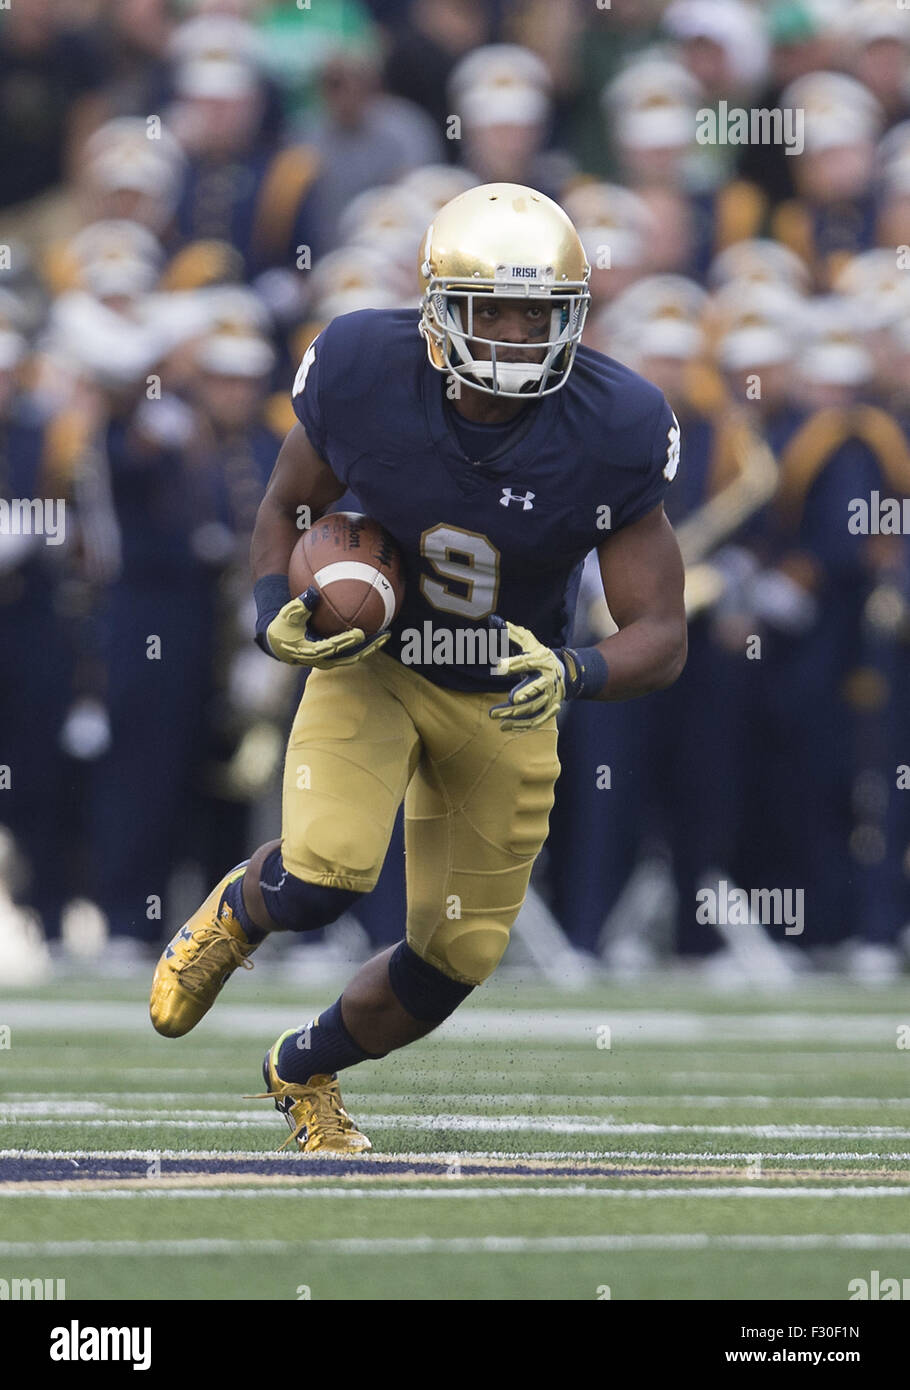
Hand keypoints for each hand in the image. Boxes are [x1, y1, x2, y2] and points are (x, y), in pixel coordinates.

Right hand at [265, 586, 390, 667]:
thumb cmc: (283, 629)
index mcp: (310, 651)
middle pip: (350, 657)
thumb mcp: (287, 615)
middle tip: (383, 636)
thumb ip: (300, 605)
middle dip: (368, 648)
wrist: (279, 646)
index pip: (331, 647)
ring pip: (354, 657)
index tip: (360, 633)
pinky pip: (353, 653)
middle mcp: (323, 660)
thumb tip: (313, 591)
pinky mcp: (334, 658)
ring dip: (371, 647)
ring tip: (386, 636)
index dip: (346, 641)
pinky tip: (378, 633)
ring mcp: (330, 660)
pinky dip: (365, 645)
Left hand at [488, 617, 565, 731]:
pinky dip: (521, 726)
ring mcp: (550, 697)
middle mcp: (548, 680)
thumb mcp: (529, 642)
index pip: (527, 662)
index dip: (513, 665)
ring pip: (534, 709)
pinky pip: (536, 721)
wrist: (565, 673)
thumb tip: (495, 620)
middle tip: (509, 700)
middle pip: (536, 690)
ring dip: (514, 714)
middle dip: (522, 696)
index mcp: (542, 661)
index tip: (498, 667)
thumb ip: (512, 633)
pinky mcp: (549, 709)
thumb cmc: (540, 656)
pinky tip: (504, 727)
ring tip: (494, 715)